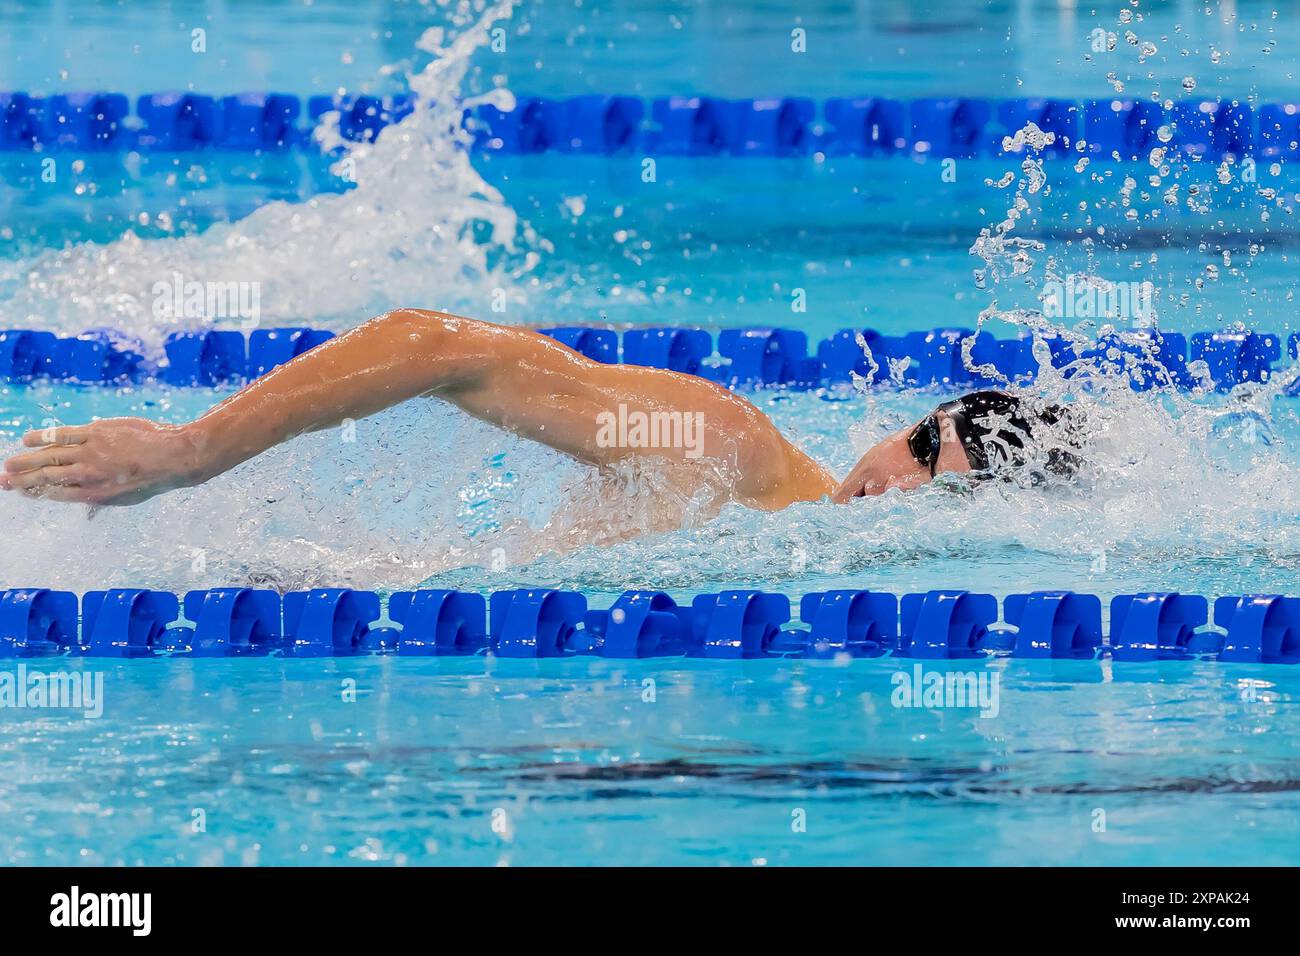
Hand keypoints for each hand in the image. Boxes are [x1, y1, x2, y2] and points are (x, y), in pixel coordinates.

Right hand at [1, 418, 202, 505]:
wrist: (175, 456)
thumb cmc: (153, 478)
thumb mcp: (126, 498)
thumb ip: (100, 500)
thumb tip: (85, 513)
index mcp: (94, 495)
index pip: (56, 494)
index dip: (35, 493)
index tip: (21, 491)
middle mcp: (88, 475)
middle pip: (46, 478)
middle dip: (22, 480)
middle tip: (3, 481)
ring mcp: (91, 452)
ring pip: (49, 456)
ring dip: (25, 461)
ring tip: (8, 465)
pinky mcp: (96, 432)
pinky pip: (62, 434)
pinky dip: (43, 437)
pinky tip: (28, 440)